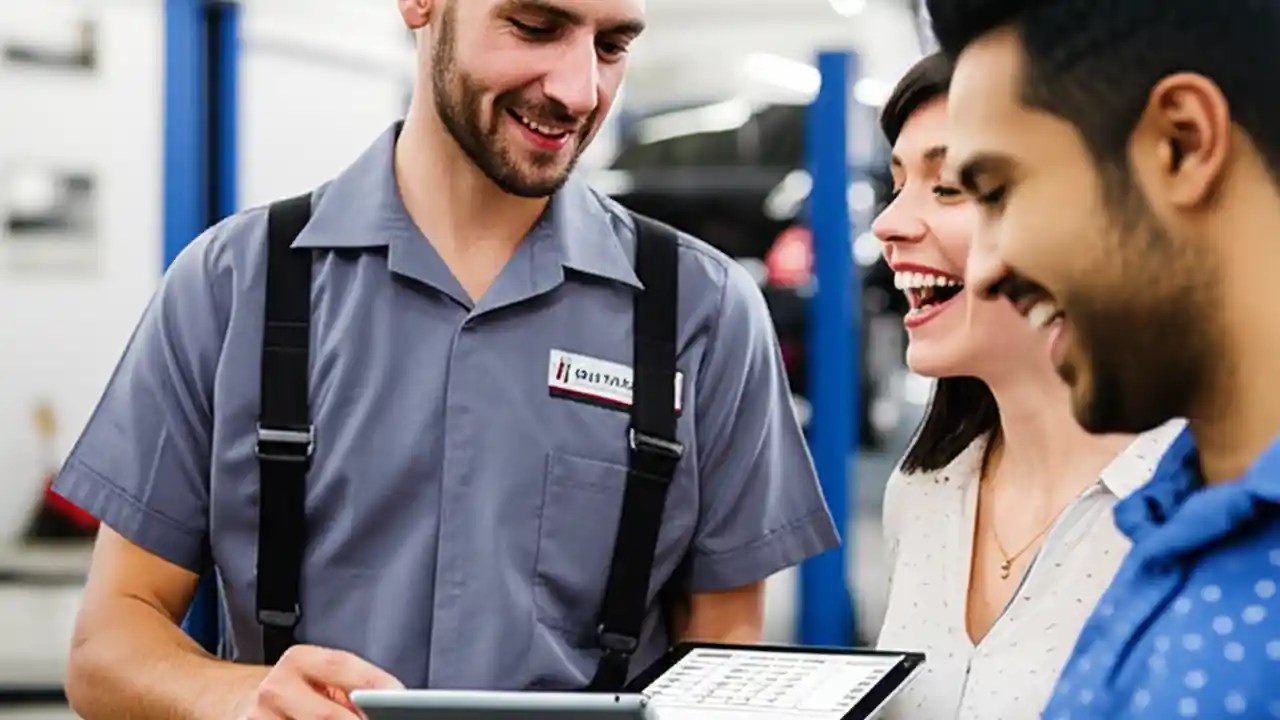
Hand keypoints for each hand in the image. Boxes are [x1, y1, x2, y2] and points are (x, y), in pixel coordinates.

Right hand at [236, 645, 403, 719]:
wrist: (231, 701)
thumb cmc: (288, 691)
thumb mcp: (315, 677)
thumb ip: (348, 688)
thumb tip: (389, 704)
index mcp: (297, 661)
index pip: (341, 667)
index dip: (374, 684)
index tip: (400, 698)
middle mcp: (274, 689)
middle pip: (327, 717)